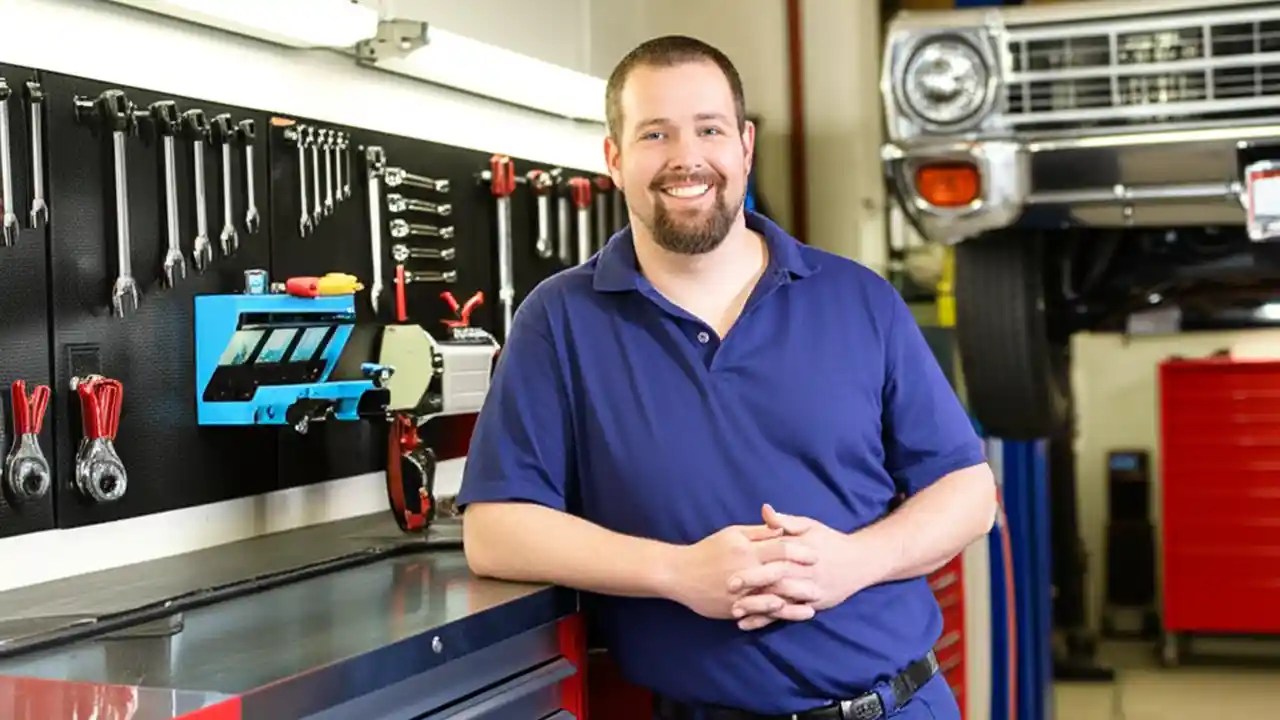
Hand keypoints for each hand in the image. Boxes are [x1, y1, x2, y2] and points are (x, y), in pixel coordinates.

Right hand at [669, 524, 818, 621]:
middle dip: (802, 580)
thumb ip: (758, 532)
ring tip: (811, 606)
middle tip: (822, 584)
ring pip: (772, 598)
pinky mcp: (733, 607)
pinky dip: (774, 615)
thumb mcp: (732, 534)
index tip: (816, 555)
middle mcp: (745, 571)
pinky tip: (786, 615)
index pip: (780, 548)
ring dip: (793, 602)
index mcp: (747, 549)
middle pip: (780, 576)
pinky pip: (757, 613)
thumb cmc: (708, 550)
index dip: (800, 551)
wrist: (679, 573)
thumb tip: (780, 528)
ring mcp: (739, 592)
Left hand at [728, 505, 872, 629]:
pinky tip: (749, 623)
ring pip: (781, 600)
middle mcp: (805, 571)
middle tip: (728, 588)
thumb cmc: (829, 540)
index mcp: (800, 549)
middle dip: (752, 585)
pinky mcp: (812, 605)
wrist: (860, 561)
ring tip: (734, 611)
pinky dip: (768, 620)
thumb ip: (785, 521)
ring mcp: (810, 590)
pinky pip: (788, 614)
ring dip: (757, 607)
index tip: (730, 566)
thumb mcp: (809, 525)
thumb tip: (764, 510)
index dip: (753, 562)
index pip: (774, 556)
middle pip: (776, 579)